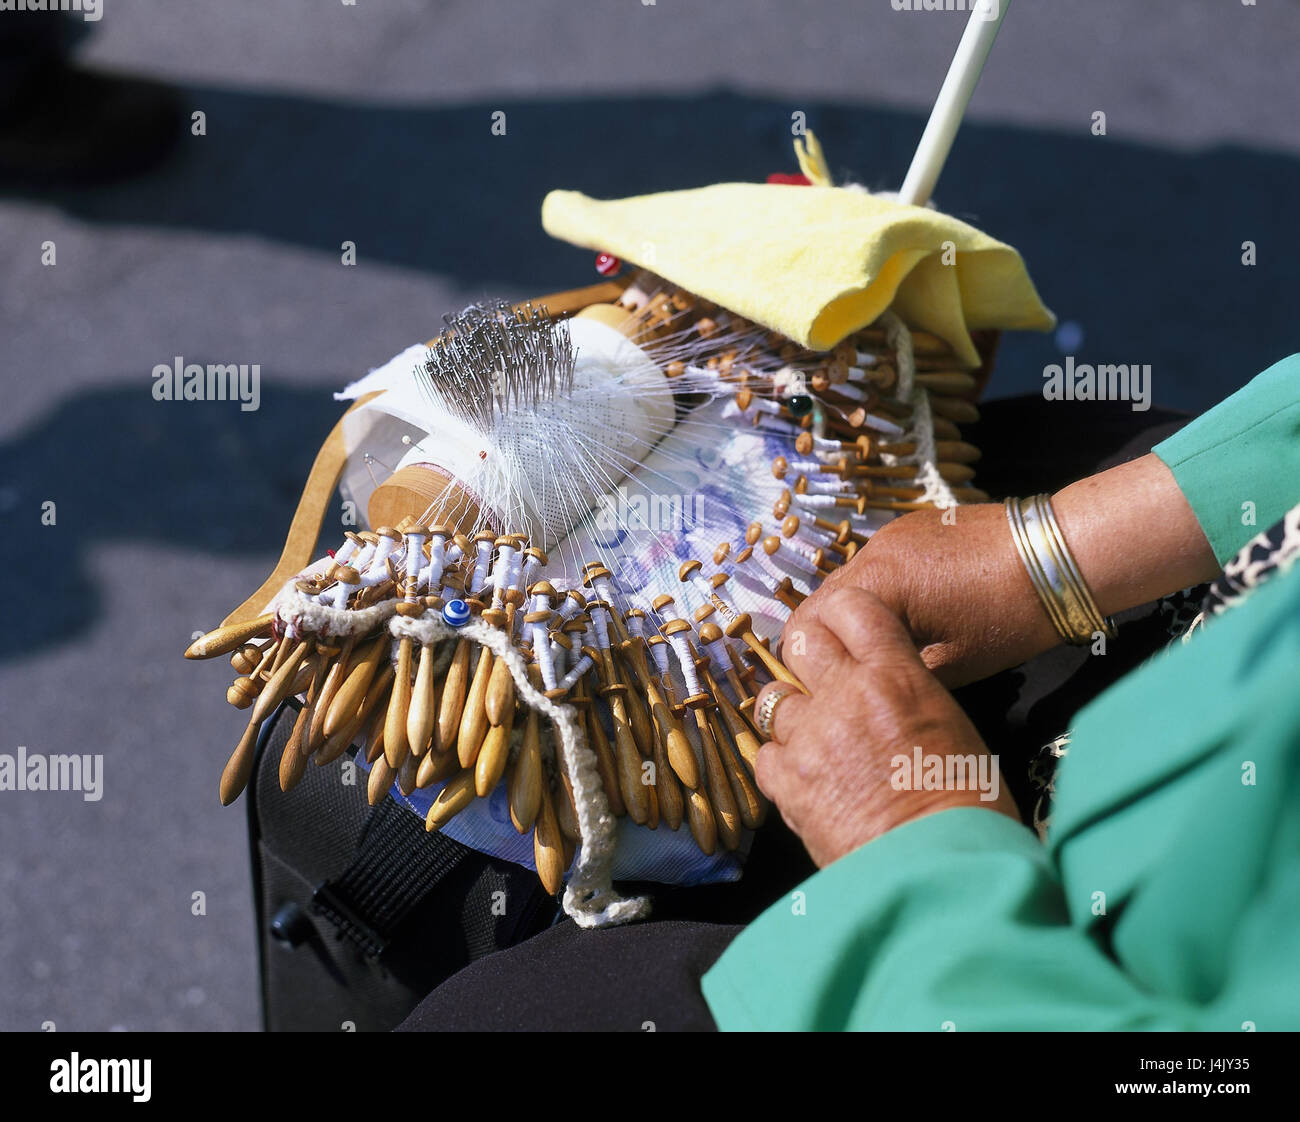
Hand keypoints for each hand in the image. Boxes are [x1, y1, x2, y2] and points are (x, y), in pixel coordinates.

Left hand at [755, 586, 1019, 867]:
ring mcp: (810, 736)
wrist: (941, 869)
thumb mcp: (954, 729)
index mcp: (896, 674)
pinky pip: (765, 756)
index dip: (843, 615)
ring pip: (774, 700)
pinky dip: (780, 764)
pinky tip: (804, 780)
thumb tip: (897, 699)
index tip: (844, 632)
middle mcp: (845, 693)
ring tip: (814, 739)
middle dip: (808, 656)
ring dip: (791, 714)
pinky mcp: (787, 781)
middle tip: (820, 679)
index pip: (852, 607)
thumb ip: (911, 698)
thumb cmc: (969, 805)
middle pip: (802, 642)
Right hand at [803, 503, 1057, 687]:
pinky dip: (882, 592)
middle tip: (848, 672)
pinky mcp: (916, 526)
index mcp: (874, 585)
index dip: (807, 659)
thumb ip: (890, 671)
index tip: (820, 686)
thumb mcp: (948, 665)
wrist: (1063, 554)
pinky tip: (913, 613)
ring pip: (853, 581)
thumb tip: (861, 684)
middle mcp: (873, 551)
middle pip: (824, 600)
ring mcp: (894, 533)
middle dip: (828, 636)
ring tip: (882, 646)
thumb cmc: (1008, 618)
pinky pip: (880, 565)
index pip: (806, 625)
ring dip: (856, 614)